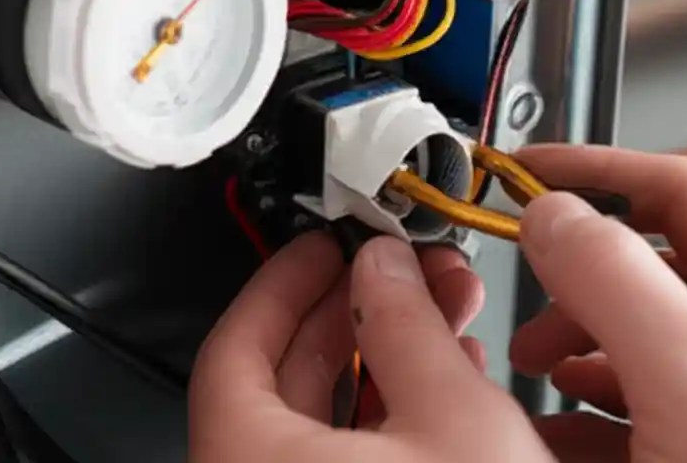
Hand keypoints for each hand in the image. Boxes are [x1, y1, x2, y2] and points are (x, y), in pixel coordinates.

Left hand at [189, 233, 550, 462]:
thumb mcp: (452, 417)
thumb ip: (408, 326)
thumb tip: (385, 268)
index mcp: (249, 458)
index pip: (234, 346)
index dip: (282, 281)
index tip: (321, 246)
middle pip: (280, 380)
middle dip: (353, 312)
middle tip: (396, 269)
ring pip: (322, 425)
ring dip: (384, 360)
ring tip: (444, 313)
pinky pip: (346, 461)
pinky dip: (390, 419)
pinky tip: (448, 383)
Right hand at [512, 145, 686, 462]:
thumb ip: (614, 282)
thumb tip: (554, 216)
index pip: (686, 192)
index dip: (599, 171)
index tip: (527, 172)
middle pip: (661, 264)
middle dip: (580, 272)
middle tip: (521, 281)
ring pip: (649, 334)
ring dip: (580, 340)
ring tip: (533, 364)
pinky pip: (651, 398)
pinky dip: (595, 401)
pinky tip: (559, 427)